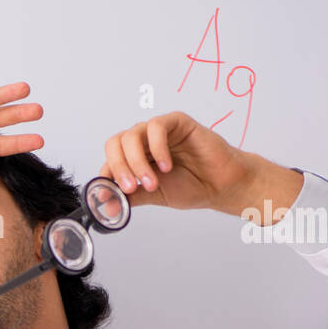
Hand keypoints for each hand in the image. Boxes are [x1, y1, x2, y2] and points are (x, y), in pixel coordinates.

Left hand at [98, 112, 297, 217]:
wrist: (221, 186)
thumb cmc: (192, 187)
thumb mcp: (153, 196)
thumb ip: (130, 197)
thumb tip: (106, 206)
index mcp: (135, 157)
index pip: (109, 160)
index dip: (106, 176)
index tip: (109, 195)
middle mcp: (143, 142)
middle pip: (115, 144)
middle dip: (119, 167)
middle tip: (130, 188)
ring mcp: (159, 131)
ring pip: (131, 135)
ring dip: (136, 162)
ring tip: (152, 182)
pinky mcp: (176, 122)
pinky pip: (156, 127)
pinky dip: (157, 148)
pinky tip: (167, 166)